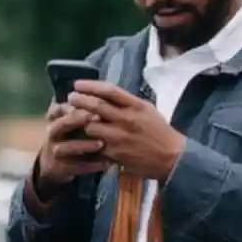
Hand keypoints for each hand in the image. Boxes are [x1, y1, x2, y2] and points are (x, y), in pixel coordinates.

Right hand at [35, 102, 109, 193]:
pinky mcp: (62, 167)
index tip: (91, 99)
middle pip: (61, 124)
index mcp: (56, 118)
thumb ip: (82, 107)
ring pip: (67, 147)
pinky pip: (77, 167)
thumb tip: (102, 91)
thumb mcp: (72, 119)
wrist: (55, 163)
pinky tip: (107, 163)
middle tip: (96, 117)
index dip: (73, 104)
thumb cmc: (71, 134)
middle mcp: (53, 133)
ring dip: (84, 145)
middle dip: (77, 120)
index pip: (59, 107)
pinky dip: (92, 165)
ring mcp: (56, 151)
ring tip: (101, 143)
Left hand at [68, 80, 185, 181]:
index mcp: (136, 105)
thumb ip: (128, 103)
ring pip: (91, 126)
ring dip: (82, 123)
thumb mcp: (147, 110)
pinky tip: (82, 138)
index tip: (77, 84)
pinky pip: (95, 145)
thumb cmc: (159, 132)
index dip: (90, 85)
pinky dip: (88, 141)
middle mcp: (127, 119)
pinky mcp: (115, 153)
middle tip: (71, 98)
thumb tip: (106, 95)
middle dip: (79, 100)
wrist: (171, 157)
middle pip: (96, 105)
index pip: (109, 90)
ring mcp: (120, 137)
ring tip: (76, 120)